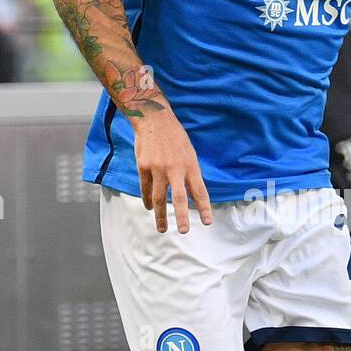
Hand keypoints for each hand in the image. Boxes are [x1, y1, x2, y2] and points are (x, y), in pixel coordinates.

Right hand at [132, 110, 212, 232]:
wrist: (153, 119)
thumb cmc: (175, 137)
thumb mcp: (189, 153)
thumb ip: (191, 175)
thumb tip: (193, 198)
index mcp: (190, 165)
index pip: (200, 191)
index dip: (204, 208)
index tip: (207, 223)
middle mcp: (174, 168)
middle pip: (179, 198)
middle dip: (182, 216)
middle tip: (183, 231)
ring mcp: (157, 168)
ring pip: (159, 198)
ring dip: (160, 215)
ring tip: (162, 228)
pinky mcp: (143, 166)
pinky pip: (145, 188)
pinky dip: (147, 200)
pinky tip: (150, 208)